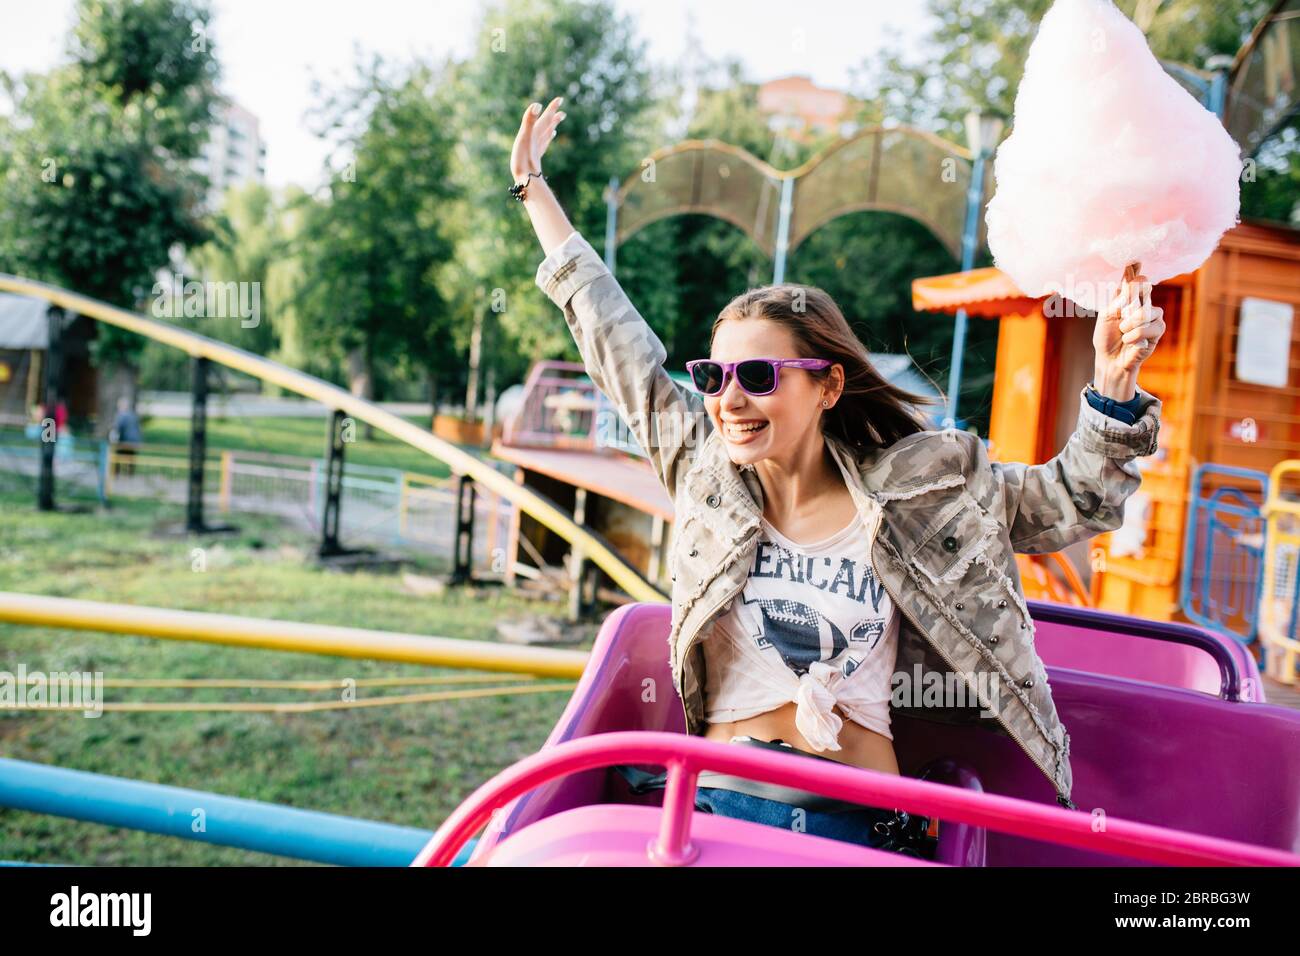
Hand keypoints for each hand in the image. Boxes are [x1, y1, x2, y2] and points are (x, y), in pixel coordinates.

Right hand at [510, 96, 565, 181]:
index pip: (545, 119)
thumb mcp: (525, 137)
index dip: (552, 109)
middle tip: (563, 112)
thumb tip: (537, 104)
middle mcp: (537, 141)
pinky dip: (545, 141)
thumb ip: (530, 121)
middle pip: (547, 127)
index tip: (560, 100)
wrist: (526, 182)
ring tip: (556, 123)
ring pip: (545, 136)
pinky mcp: (533, 159)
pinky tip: (546, 142)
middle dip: (553, 118)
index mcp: (534, 135)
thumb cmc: (523, 160)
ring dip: (550, 128)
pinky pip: (541, 147)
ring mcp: (536, 151)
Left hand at [1093, 269, 1164, 387]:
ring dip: (1130, 324)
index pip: (1133, 279)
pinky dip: (1134, 335)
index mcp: (1128, 297)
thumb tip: (1130, 280)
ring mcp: (1153, 315)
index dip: (1135, 269)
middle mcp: (1142, 302)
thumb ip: (1119, 298)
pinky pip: (1149, 327)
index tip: (1135, 258)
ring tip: (1123, 332)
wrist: (1110, 359)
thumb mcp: (1108, 315)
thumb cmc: (1106, 337)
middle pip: (1143, 288)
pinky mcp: (1158, 329)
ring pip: (1146, 311)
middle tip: (1122, 316)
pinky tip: (1129, 341)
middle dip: (1130, 300)